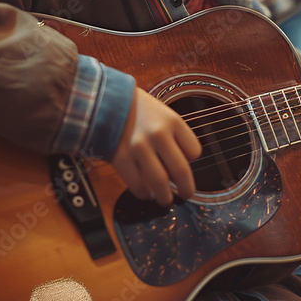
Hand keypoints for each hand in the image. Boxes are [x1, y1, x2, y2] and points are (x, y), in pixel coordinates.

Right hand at [110, 87, 201, 204]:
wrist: (106, 100)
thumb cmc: (138, 110)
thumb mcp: (163, 114)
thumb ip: (174, 136)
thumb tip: (181, 167)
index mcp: (173, 121)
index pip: (194, 152)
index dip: (191, 160)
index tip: (185, 163)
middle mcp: (158, 134)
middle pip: (180, 171)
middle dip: (186, 188)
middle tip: (186, 194)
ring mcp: (139, 147)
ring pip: (160, 183)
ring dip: (165, 197)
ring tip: (165, 200)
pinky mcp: (121, 157)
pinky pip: (137, 184)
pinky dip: (144, 193)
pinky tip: (145, 192)